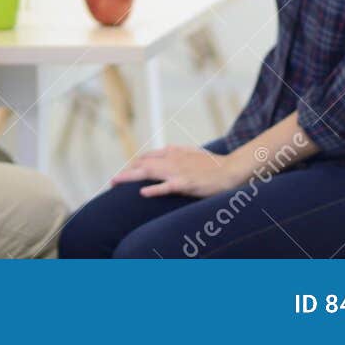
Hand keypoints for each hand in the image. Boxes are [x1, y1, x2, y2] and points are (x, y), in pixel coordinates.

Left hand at [111, 144, 245, 198]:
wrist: (231, 169)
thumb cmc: (212, 164)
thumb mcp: (190, 153)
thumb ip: (175, 153)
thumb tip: (164, 152)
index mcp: (172, 152)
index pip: (146, 157)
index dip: (132, 165)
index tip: (123, 173)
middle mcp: (172, 159)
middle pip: (142, 164)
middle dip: (125, 172)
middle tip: (112, 182)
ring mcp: (178, 171)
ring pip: (148, 172)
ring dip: (130, 177)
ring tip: (115, 182)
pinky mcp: (186, 183)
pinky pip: (167, 186)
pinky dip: (154, 189)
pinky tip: (143, 192)